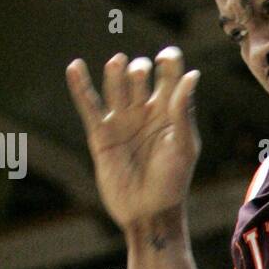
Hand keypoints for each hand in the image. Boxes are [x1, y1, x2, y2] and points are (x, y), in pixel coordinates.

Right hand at [66, 48, 200, 230]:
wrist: (149, 211)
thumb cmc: (173, 181)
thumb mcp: (184, 145)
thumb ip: (183, 110)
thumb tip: (192, 75)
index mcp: (170, 112)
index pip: (169, 75)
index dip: (168, 61)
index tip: (166, 57)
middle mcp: (145, 112)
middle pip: (140, 77)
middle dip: (139, 69)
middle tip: (141, 73)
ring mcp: (122, 122)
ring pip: (116, 87)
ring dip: (116, 72)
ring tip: (118, 63)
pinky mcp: (101, 135)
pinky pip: (89, 106)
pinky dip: (80, 87)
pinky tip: (75, 67)